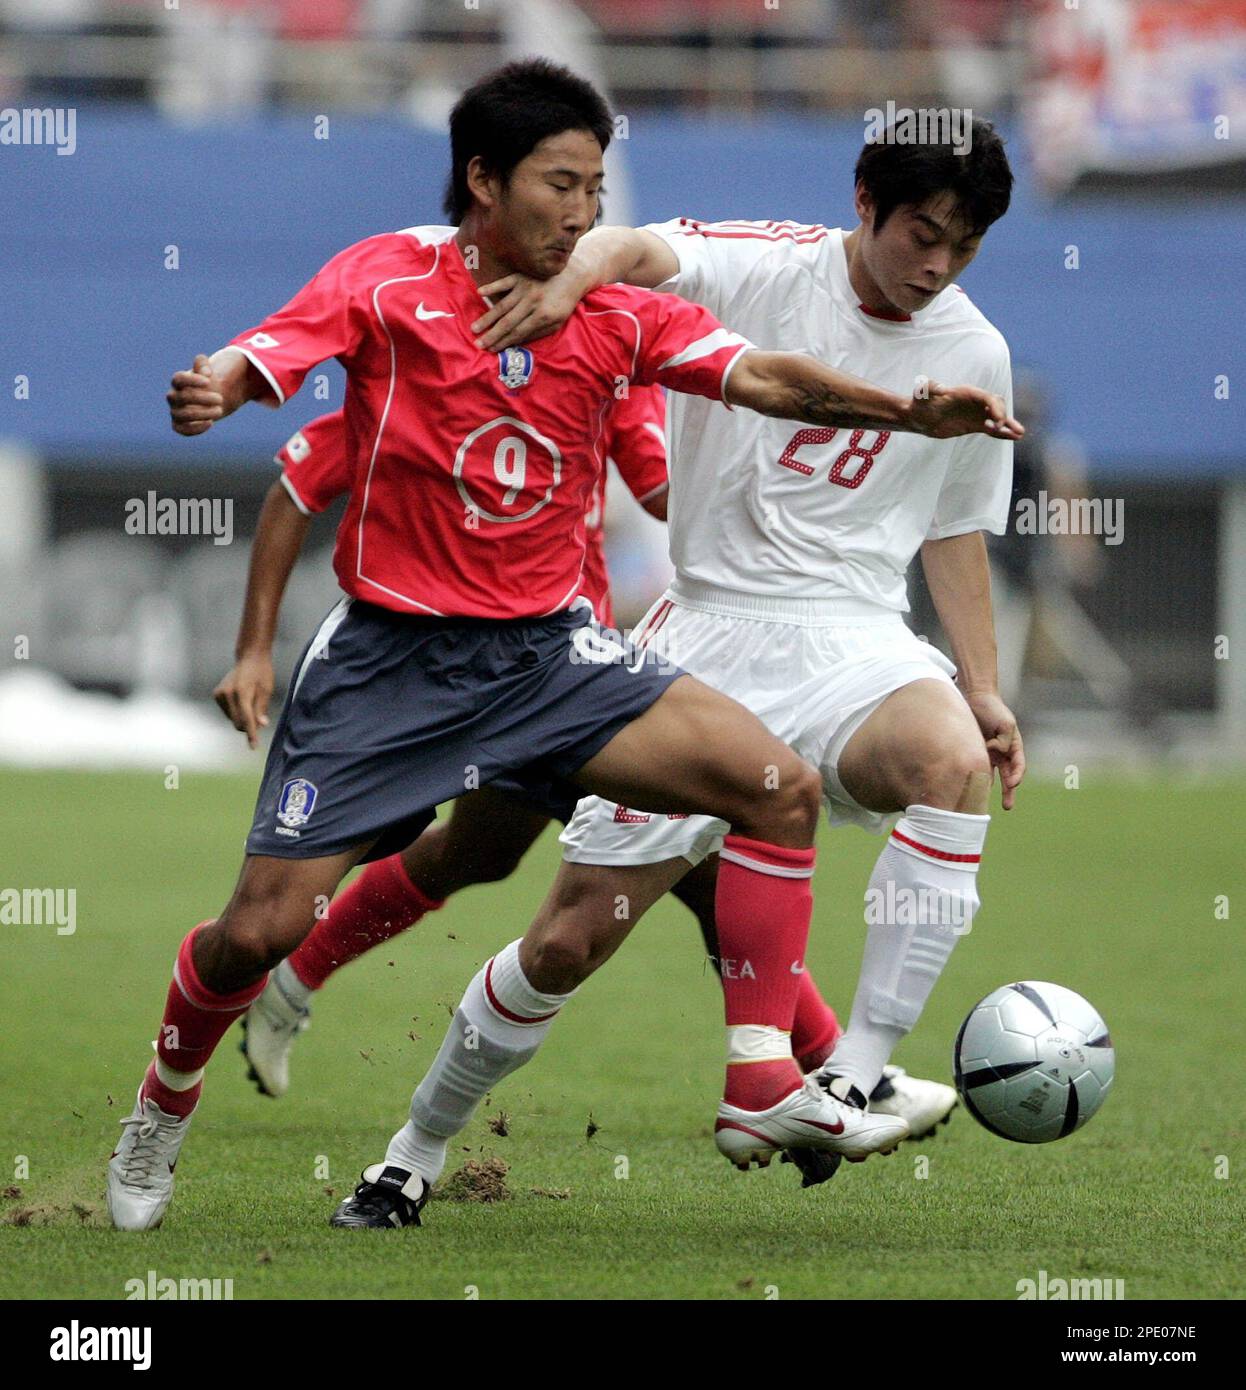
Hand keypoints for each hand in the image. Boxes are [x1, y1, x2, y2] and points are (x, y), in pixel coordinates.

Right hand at [168, 354, 224, 436]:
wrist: (210, 400)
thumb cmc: (206, 383)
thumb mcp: (206, 370)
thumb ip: (203, 364)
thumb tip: (206, 372)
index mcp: (178, 382)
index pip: (178, 379)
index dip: (192, 380)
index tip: (208, 381)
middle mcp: (173, 396)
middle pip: (182, 397)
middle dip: (202, 398)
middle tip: (220, 398)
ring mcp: (175, 411)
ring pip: (183, 415)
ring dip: (203, 414)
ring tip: (220, 410)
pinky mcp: (179, 425)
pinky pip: (181, 430)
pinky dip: (195, 429)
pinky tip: (210, 423)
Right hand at [213, 651, 274, 748]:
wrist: (249, 658)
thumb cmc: (262, 673)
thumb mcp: (267, 690)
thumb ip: (261, 708)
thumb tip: (261, 725)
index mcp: (242, 692)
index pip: (246, 718)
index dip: (251, 734)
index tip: (254, 746)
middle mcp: (227, 693)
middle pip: (238, 722)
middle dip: (249, 726)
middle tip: (260, 718)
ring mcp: (220, 694)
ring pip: (233, 719)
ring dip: (243, 718)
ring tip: (251, 701)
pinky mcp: (217, 695)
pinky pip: (228, 713)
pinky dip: (237, 712)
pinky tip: (243, 699)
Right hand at [471, 269, 586, 349]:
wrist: (572, 275)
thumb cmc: (563, 303)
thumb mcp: (557, 322)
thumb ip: (538, 332)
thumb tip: (519, 343)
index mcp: (542, 316)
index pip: (518, 333)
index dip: (504, 343)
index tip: (492, 350)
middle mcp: (532, 302)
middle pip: (508, 322)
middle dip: (492, 335)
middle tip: (478, 344)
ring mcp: (525, 288)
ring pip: (503, 305)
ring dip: (487, 317)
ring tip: (474, 328)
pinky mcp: (521, 276)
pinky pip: (504, 282)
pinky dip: (492, 287)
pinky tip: (480, 293)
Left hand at [906, 381, 1023, 440]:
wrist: (918, 417)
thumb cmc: (920, 403)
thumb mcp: (922, 394)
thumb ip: (929, 388)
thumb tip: (940, 388)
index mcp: (967, 393)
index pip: (987, 397)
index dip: (995, 408)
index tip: (997, 422)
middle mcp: (975, 402)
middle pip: (996, 405)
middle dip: (1003, 415)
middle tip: (1001, 429)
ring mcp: (976, 414)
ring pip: (998, 417)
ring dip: (1009, 424)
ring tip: (1020, 433)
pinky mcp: (974, 425)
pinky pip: (992, 429)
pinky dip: (1003, 433)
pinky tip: (1014, 438)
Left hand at [963, 689, 1024, 809]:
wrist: (975, 697)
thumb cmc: (993, 709)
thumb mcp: (1005, 723)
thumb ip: (1003, 740)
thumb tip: (995, 752)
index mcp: (1013, 746)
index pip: (1019, 765)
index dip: (1017, 776)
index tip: (1012, 783)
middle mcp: (1003, 752)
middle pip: (1008, 776)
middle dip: (1009, 791)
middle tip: (1008, 806)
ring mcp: (990, 753)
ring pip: (993, 775)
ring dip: (991, 789)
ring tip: (986, 803)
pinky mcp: (976, 751)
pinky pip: (978, 768)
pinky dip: (978, 778)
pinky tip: (973, 788)